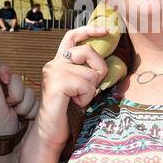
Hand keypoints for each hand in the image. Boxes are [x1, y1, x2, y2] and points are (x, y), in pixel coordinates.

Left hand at [0, 64, 37, 138]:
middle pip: (16, 79)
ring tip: (18, 117)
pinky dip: (31, 111)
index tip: (6, 79)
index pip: (1, 72)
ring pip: (28, 91)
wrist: (13, 149)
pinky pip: (36, 101)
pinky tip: (25, 119)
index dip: (5, 73)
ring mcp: (20, 100)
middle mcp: (7, 94)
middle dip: (16, 94)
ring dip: (24, 106)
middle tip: (11, 106)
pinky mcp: (31, 107)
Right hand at [32, 23, 112, 151]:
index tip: (105, 30)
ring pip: (90, 73)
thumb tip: (111, 61)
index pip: (72, 36)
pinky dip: (86, 98)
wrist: (51, 133)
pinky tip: (74, 104)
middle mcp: (54, 63)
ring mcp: (53, 72)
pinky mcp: (57, 83)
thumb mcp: (82, 87)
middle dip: (98, 70)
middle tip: (89, 89)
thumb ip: (89, 72)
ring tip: (77, 100)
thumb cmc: (68, 112)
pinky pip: (86, 85)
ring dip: (90, 91)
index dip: (89, 30)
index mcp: (59, 62)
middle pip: (88, 51)